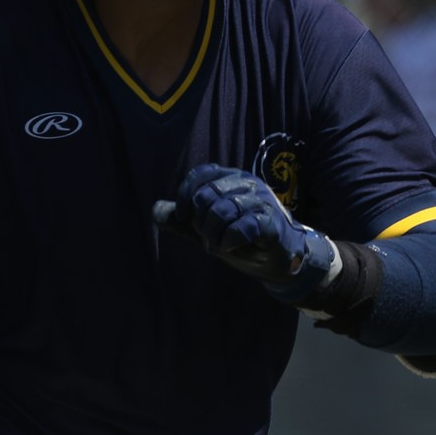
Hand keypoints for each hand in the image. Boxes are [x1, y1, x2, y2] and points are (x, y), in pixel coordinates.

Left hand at [153, 164, 336, 302]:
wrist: (280, 260)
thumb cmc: (244, 240)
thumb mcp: (209, 229)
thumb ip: (183, 221)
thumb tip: (155, 210)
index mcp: (232, 179)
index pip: (200, 175)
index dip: (185, 196)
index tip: (183, 218)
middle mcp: (248, 183)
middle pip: (206, 195)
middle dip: (200, 223)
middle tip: (209, 238)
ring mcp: (262, 201)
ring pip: (221, 211)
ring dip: (214, 235)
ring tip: (219, 245)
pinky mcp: (272, 223)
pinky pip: (243, 227)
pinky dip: (230, 241)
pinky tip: (232, 247)